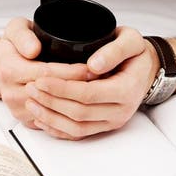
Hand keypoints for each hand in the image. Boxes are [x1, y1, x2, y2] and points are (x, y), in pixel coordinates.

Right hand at [0, 17, 89, 127]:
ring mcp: (19, 109)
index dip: (72, 71)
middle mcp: (12, 93)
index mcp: (10, 70)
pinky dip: (69, 113)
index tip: (91, 67)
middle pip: (53, 94)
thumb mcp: (15, 29)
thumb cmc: (13, 46)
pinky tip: (83, 102)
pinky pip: (52, 122)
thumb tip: (33, 50)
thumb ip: (24, 36)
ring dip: (77, 102)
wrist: (1, 65)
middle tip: (101, 79)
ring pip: (54, 111)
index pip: (47, 74)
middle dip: (79, 87)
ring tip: (97, 90)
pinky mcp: (27, 120)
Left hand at [21, 27, 159, 139]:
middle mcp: (120, 110)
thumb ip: (114, 50)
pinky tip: (41, 118)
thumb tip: (94, 65)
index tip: (41, 78)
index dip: (61, 88)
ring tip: (31, 102)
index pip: (88, 93)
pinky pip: (79, 134)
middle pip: (79, 113)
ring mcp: (112, 121)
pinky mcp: (104, 126)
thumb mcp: (131, 40)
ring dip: (50, 117)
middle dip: (50, 101)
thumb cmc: (136, 53)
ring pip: (77, 128)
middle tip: (30, 87)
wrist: (146, 68)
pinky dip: (57, 129)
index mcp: (126, 89)